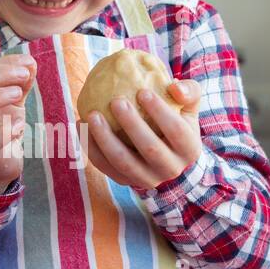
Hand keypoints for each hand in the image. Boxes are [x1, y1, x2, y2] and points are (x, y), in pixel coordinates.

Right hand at [0, 53, 36, 192]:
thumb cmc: (1, 125)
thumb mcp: (12, 99)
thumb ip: (20, 81)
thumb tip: (30, 63)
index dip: (4, 62)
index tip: (28, 62)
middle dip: (1, 74)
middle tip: (25, 75)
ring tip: (18, 94)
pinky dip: (6, 131)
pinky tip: (19, 128)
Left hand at [83, 79, 201, 190]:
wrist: (167, 157)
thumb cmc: (177, 122)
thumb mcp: (189, 108)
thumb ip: (189, 92)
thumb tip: (174, 86)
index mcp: (189, 150)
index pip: (176, 131)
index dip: (160, 112)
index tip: (142, 91)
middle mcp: (170, 169)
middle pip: (150, 148)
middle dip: (132, 125)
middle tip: (116, 101)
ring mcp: (146, 179)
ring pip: (123, 161)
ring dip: (105, 139)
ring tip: (91, 115)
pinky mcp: (125, 181)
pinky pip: (105, 166)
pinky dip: (90, 147)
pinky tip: (80, 126)